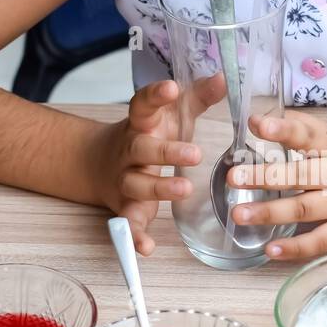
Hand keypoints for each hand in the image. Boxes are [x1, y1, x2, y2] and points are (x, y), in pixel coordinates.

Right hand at [93, 75, 224, 254]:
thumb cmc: (150, 135)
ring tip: (184, 189)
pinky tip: (147, 248)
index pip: (143, 105)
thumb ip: (198, 97)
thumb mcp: (173, 114)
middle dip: (166, 151)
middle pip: (141, 149)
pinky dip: (135, 236)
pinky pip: (128, 223)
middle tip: (195, 153)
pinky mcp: (124, 207)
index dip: (155, 96)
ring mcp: (124, 179)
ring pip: (136, 185)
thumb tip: (226, 78)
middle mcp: (129, 150)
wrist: (100, 162)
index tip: (171, 88)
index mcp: (141, 123)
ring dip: (158, 188)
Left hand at [227, 111, 326, 260]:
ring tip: (240, 214)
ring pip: (302, 209)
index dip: (281, 128)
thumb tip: (261, 119)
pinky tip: (271, 250)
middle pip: (297, 175)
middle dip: (263, 177)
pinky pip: (320, 240)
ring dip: (269, 212)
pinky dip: (295, 248)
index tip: (256, 124)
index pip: (305, 133)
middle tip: (234, 177)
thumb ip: (304, 128)